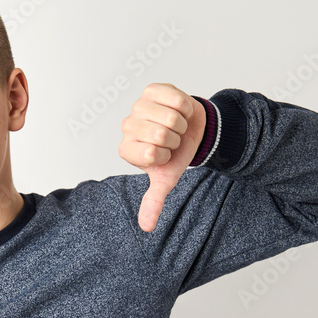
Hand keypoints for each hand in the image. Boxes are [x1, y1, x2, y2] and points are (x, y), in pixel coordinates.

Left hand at [118, 83, 205, 231]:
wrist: (191, 131)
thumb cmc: (175, 155)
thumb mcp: (166, 179)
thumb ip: (154, 201)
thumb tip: (146, 227)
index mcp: (126, 150)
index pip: (150, 153)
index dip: (166, 155)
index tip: (164, 155)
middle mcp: (127, 127)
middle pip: (161, 134)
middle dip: (175, 139)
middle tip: (172, 140)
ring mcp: (138, 106)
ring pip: (170, 117)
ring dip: (181, 124)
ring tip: (175, 126)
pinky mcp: (152, 90)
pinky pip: (176, 99)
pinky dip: (185, 107)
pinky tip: (179, 111)